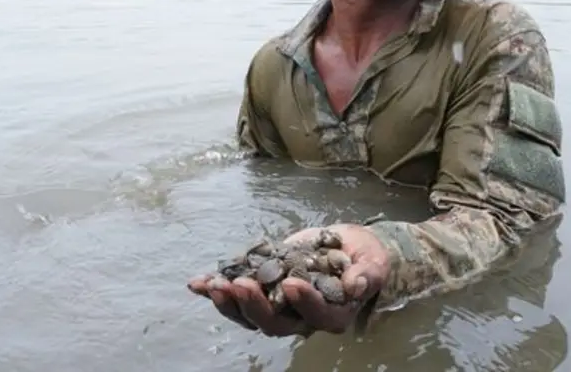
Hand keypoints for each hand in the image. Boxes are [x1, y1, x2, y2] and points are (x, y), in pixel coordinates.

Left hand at [187, 223, 390, 336]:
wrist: (350, 249)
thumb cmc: (365, 259)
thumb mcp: (374, 263)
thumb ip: (367, 275)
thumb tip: (356, 285)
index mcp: (332, 314)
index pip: (317, 315)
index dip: (303, 303)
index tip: (290, 284)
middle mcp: (301, 317)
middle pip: (275, 322)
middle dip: (255, 306)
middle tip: (240, 284)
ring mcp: (279, 305)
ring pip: (250, 315)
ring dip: (229, 303)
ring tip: (213, 286)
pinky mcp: (263, 290)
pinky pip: (237, 297)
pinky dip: (215, 290)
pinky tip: (196, 283)